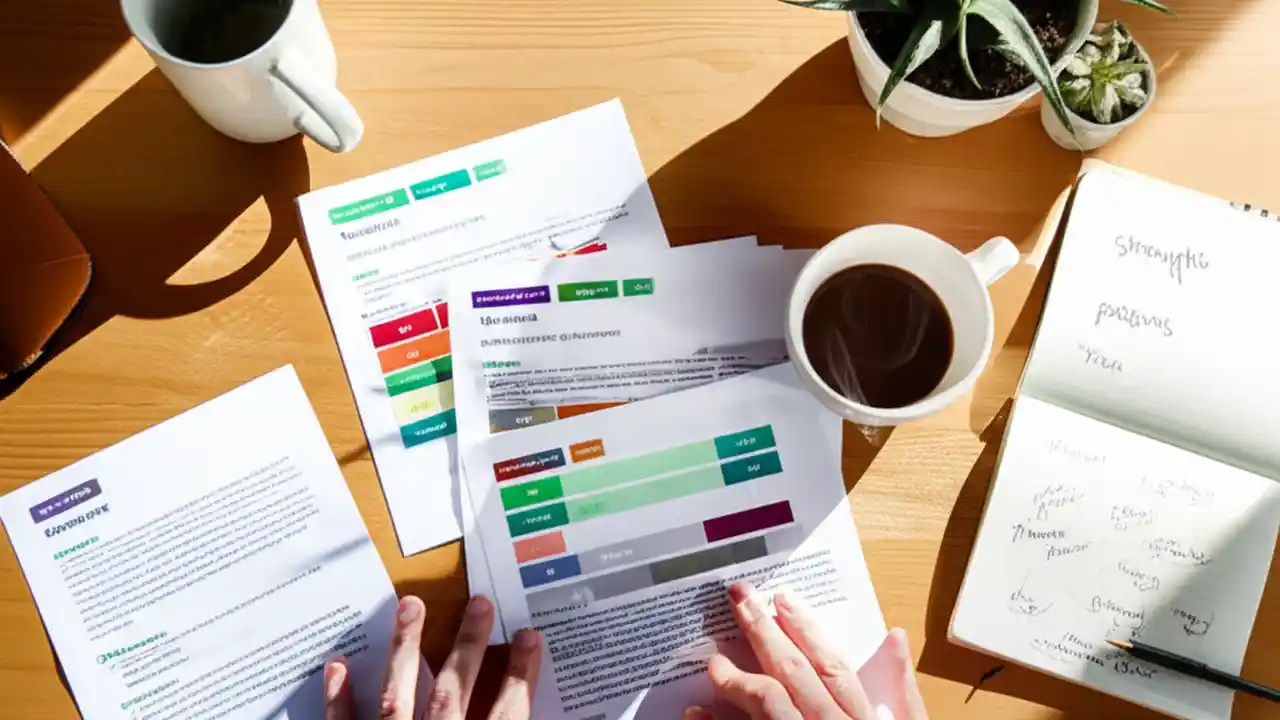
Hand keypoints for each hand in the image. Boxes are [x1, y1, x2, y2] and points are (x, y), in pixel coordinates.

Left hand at [323, 595, 542, 719]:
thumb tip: (552, 716)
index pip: (507, 714)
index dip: (520, 675)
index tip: (529, 638)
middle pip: (453, 691)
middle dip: (468, 645)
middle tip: (479, 603)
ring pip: (396, 695)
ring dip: (404, 649)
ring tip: (410, 606)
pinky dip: (339, 698)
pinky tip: (337, 666)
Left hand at [688, 582, 927, 719]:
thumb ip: (901, 690)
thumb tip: (895, 636)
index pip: (832, 666)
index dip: (805, 628)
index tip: (780, 598)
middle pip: (793, 674)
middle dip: (761, 631)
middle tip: (736, 598)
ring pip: (766, 704)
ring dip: (735, 679)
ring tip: (713, 662)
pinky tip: (696, 713)